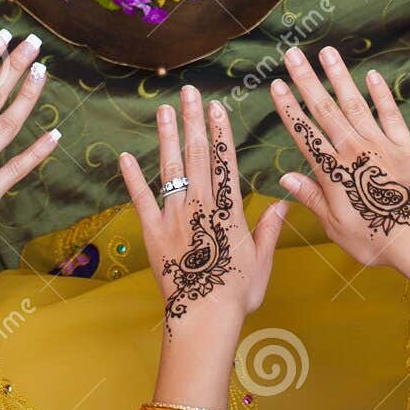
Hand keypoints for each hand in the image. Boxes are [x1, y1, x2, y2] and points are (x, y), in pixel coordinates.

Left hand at [119, 86, 286, 338]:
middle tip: (188, 92)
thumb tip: (283, 201)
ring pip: (170, 169)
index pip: (224, 161)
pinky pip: (140, 200)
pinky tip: (125, 156)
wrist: (203, 316)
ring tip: (163, 110)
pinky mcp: (152, 232)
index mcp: (228, 210)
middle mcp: (200, 205)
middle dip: (193, 121)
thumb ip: (269, 228)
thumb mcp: (262, 261)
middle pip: (196, 155)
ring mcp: (173, 216)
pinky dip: (132, 178)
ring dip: (167, 138)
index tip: (217, 107)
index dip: (220, 132)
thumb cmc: (237, 293)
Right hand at [272, 47, 409, 272]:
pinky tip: (371, 75)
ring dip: (339, 77)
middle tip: (293, 54)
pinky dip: (381, 95)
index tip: (277, 85)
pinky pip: (391, 116)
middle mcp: (355, 150)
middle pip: (325, 110)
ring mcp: (381, 145)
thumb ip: (311, 197)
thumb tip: (284, 176)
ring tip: (327, 52)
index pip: (305, 133)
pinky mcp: (406, 147)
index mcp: (334, 171)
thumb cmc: (375, 239)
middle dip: (307, 80)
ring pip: (355, 104)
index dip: (289, 109)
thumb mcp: (335, 226)